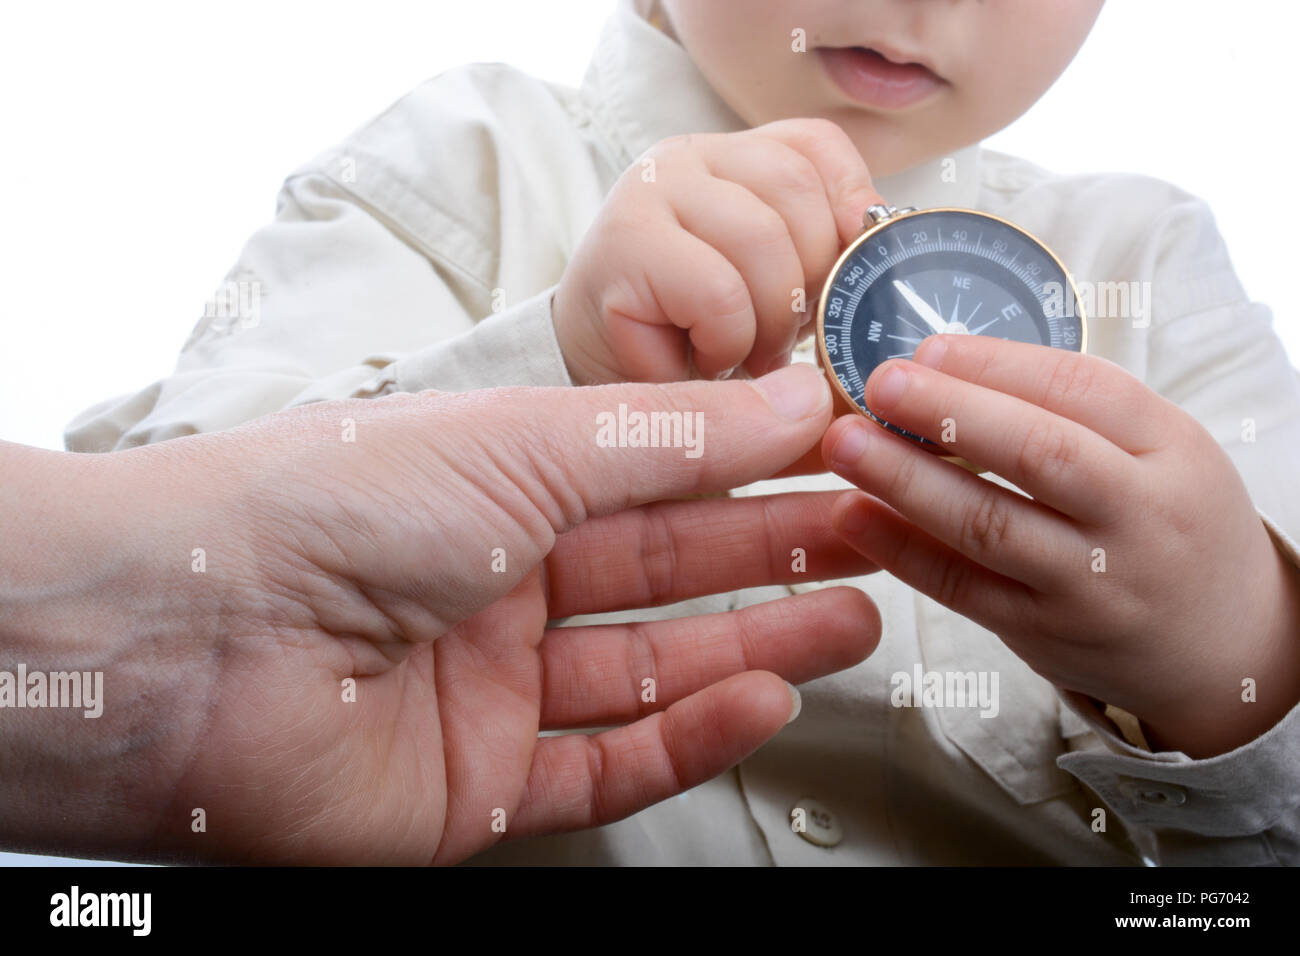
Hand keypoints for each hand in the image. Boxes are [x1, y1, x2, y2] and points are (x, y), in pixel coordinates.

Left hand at [0, 365, 880, 863]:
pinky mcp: (478, 787)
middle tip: (871, 539)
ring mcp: (488, 691)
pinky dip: (689, 738)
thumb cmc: (335, 503)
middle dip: (772, 559)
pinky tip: (764, 702)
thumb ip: (664, 438)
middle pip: (662, 578)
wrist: (195, 636)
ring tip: (855, 618)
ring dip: (756, 648)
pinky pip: (606, 765)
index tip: (838, 454)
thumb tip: (788, 400)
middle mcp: (493, 590)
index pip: (649, 479)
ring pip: (650, 674)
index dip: (746, 470)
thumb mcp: (522, 443)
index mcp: (493, 491)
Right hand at [553, 117, 881, 384]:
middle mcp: (687, 156)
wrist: (592, 369)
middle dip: (813, 281)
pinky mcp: (625, 243)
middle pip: (798, 190)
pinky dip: (728, 341)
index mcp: (730, 157)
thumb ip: (817, 253)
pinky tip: (704, 359)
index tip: (849, 274)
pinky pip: (720, 291)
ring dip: (770, 323)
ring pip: (763, 241)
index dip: (851, 206)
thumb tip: (885, 246)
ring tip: (743, 356)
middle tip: (787, 340)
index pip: (816, 146)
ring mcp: (650, 191)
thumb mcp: (765, 285)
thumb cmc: (688, 334)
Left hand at [821, 335, 1299, 757]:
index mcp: (1173, 450)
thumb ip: (1073, 413)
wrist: (1224, 648)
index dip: (998, 365)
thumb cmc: (1170, 524)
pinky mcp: (1045, 636)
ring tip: (844, 443)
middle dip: (949, 413)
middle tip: (878, 383)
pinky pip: (963, 590)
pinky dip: (902, 552)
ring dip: (907, 481)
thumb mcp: (1159, 452)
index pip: (1084, 390)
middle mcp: (1140, 518)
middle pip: (1040, 454)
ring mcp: (1092, 586)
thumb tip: (947, 366)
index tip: (927, 346)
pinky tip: (852, 515)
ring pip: (990, 526)